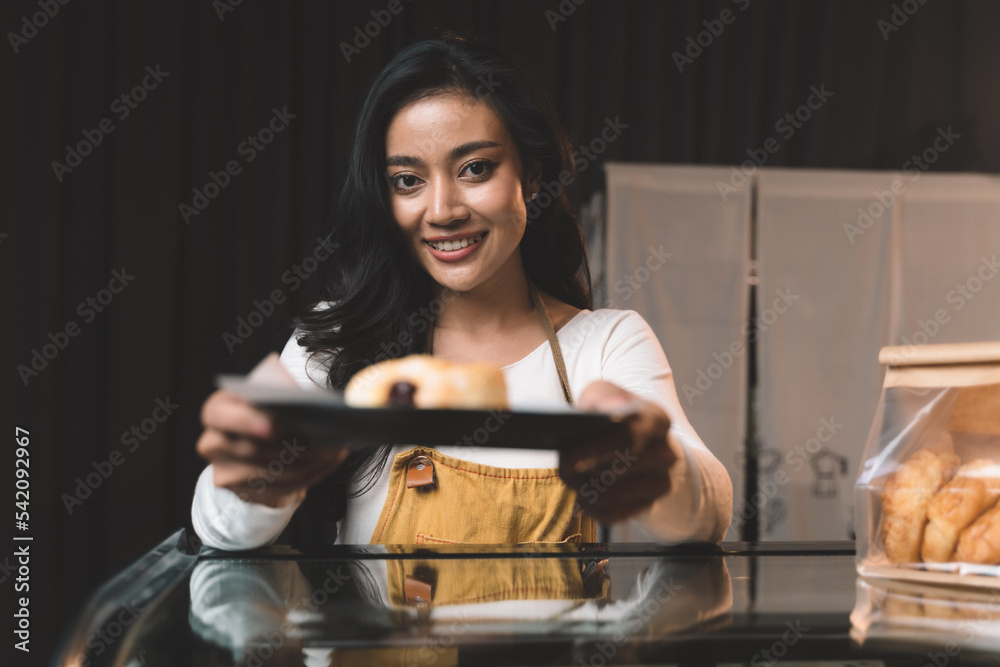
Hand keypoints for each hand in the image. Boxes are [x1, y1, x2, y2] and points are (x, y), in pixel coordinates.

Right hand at [196, 390, 348, 506]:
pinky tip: (328, 460)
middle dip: (292, 443)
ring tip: (334, 448)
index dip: (246, 421)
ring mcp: (227, 473)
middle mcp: (213, 444)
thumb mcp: (267, 391)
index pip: (220, 415)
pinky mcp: (246, 494)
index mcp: (216, 411)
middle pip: (253, 449)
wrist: (258, 439)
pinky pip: (281, 488)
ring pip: (271, 472)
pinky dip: (310, 473)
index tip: (274, 425)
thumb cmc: (267, 408)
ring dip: (308, 461)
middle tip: (324, 436)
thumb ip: (279, 393)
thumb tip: (305, 403)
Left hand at [559, 381, 676, 522]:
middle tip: (561, 468)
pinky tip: (582, 494)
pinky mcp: (648, 505)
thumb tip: (607, 411)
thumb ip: (602, 398)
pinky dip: (591, 506)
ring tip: (568, 479)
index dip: (594, 451)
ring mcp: (660, 482)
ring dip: (584, 489)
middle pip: (619, 469)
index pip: (627, 438)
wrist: (639, 441)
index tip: (566, 458)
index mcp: (657, 420)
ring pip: (614, 495)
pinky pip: (614, 514)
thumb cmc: (614, 416)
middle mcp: (665, 453)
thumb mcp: (604, 396)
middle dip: (584, 471)